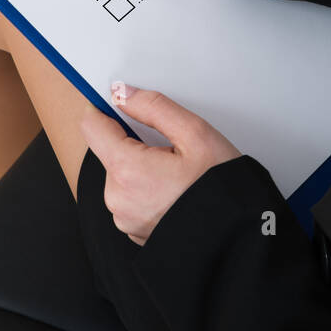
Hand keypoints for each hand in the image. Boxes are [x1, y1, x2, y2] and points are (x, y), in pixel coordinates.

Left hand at [80, 83, 240, 244]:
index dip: (105, 110)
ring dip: (142, 169)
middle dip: (135, 144)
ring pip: (121, 176)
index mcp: (128, 170)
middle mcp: (118, 198)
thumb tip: (123, 94)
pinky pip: (131, 199)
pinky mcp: (134, 231)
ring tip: (178, 175)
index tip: (120, 104)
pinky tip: (174, 192)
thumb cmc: (222, 189)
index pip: (92, 127)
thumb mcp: (196, 134)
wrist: (238, 235)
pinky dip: (147, 191)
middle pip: (110, 152)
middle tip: (172, 151)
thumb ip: (154, 107)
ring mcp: (125, 219)